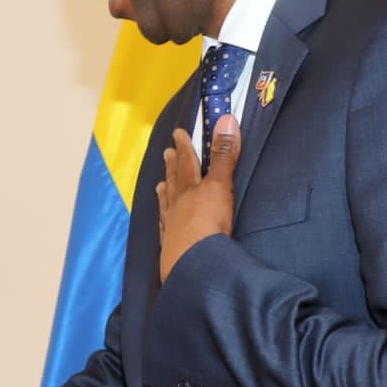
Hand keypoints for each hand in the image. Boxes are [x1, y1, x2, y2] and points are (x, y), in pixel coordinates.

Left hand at [157, 115, 240, 282]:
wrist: (191, 266)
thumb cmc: (206, 225)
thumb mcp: (220, 186)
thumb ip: (224, 155)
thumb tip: (226, 119)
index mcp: (190, 189)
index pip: (187, 162)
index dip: (184, 146)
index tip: (178, 133)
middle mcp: (177, 206)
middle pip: (174, 182)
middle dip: (173, 166)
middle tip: (166, 153)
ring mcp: (172, 227)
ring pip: (167, 205)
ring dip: (165, 192)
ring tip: (160, 184)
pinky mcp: (171, 248)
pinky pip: (165, 229)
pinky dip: (164, 222)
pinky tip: (162, 223)